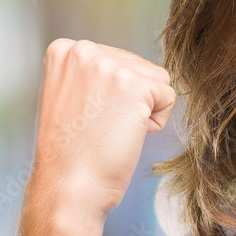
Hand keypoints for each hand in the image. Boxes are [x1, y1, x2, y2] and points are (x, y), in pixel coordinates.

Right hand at [31, 38, 175, 216]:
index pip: (119, 60)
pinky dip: (156, 122)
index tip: (89, 115)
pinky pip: (169, 96)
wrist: (69, 185)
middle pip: (140, 67)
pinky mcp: (134, 85)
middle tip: (101, 126)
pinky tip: (126, 135)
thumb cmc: (74, 151)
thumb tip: (132, 66)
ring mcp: (108, 65)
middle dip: (131, 100)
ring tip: (112, 129)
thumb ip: (95, 73)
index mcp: (66, 50)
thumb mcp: (72, 96)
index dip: (114, 95)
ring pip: (158, 80)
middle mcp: (83, 50)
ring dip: (145, 109)